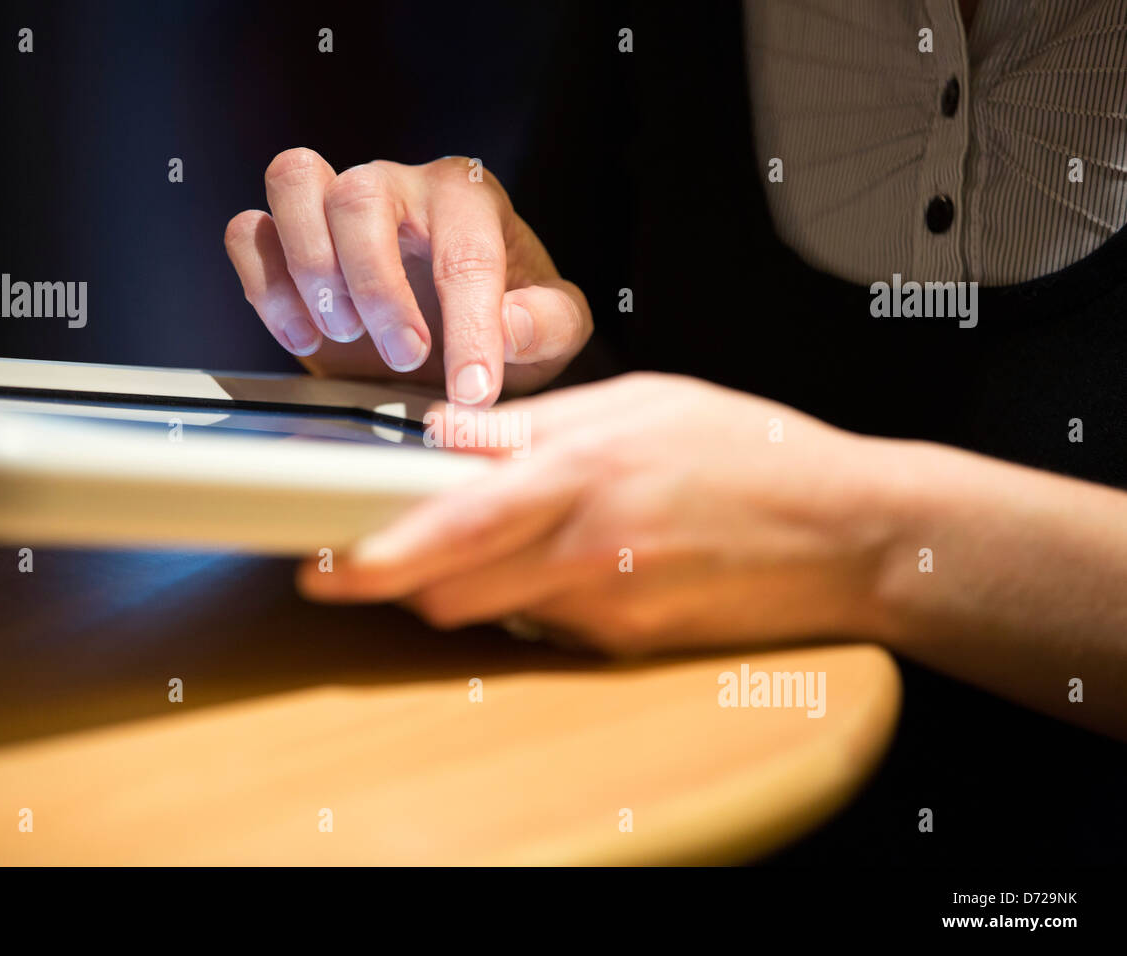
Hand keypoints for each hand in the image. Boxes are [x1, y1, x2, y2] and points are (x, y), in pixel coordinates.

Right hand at [224, 150, 591, 407]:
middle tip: (406, 357)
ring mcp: (333, 205)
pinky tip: (304, 335)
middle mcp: (397, 187)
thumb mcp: (554, 328)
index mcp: (467, 199)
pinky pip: (248, 233)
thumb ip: (548, 323)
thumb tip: (508, 327)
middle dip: (377, 289)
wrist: (454, 337)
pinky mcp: (285, 242)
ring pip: (294, 182)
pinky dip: (265, 286)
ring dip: (311, 268)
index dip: (470, 326)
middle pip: (359, 197)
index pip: (464, 251)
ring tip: (343, 334)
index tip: (473, 390)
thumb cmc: (506, 320)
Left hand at [298, 372, 895, 654]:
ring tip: (506, 537)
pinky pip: (543, 630)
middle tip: (395, 541)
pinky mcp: (623, 647)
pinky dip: (531, 599)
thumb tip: (447, 434)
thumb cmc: (754, 456)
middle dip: (407, 576)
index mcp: (582, 476)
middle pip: (447, 595)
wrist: (851, 537)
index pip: (446, 530)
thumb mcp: (642, 402)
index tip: (322, 562)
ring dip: (468, 585)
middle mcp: (585, 554)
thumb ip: (534, 423)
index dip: (370, 558)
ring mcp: (605, 611)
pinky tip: (576, 559)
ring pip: (490, 616)